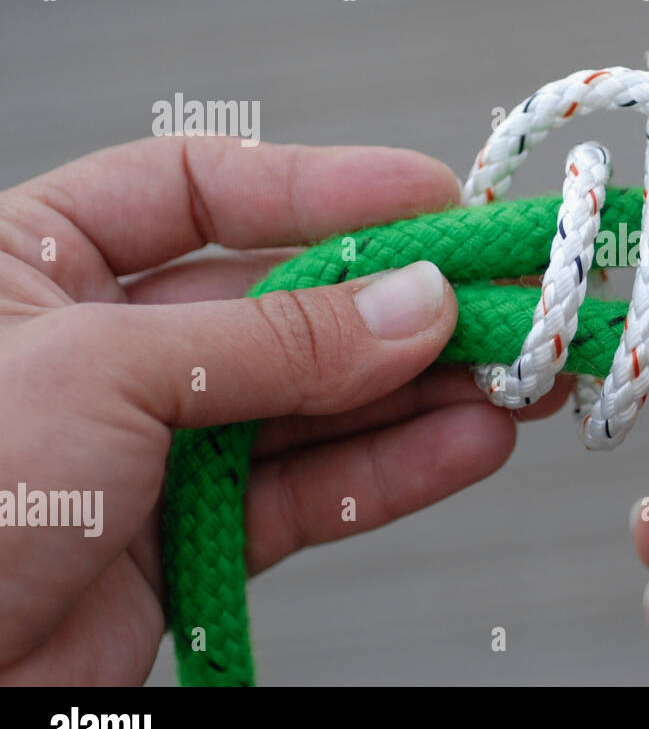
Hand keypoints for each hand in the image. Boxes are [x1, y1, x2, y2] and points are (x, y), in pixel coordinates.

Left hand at [0, 135, 565, 683]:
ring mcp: (146, 446)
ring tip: (520, 372)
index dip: (321, 187)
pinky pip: (305, 494)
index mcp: (30, 263)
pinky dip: (390, 472)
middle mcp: (96, 347)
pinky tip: (468, 443)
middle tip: (506, 296)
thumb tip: (414, 305)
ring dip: (419, 389)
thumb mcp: (104, 374)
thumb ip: (276, 343)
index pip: (197, 190)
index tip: (429, 195)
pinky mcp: (186, 541)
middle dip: (399, 303)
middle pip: (281, 302)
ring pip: (310, 403)